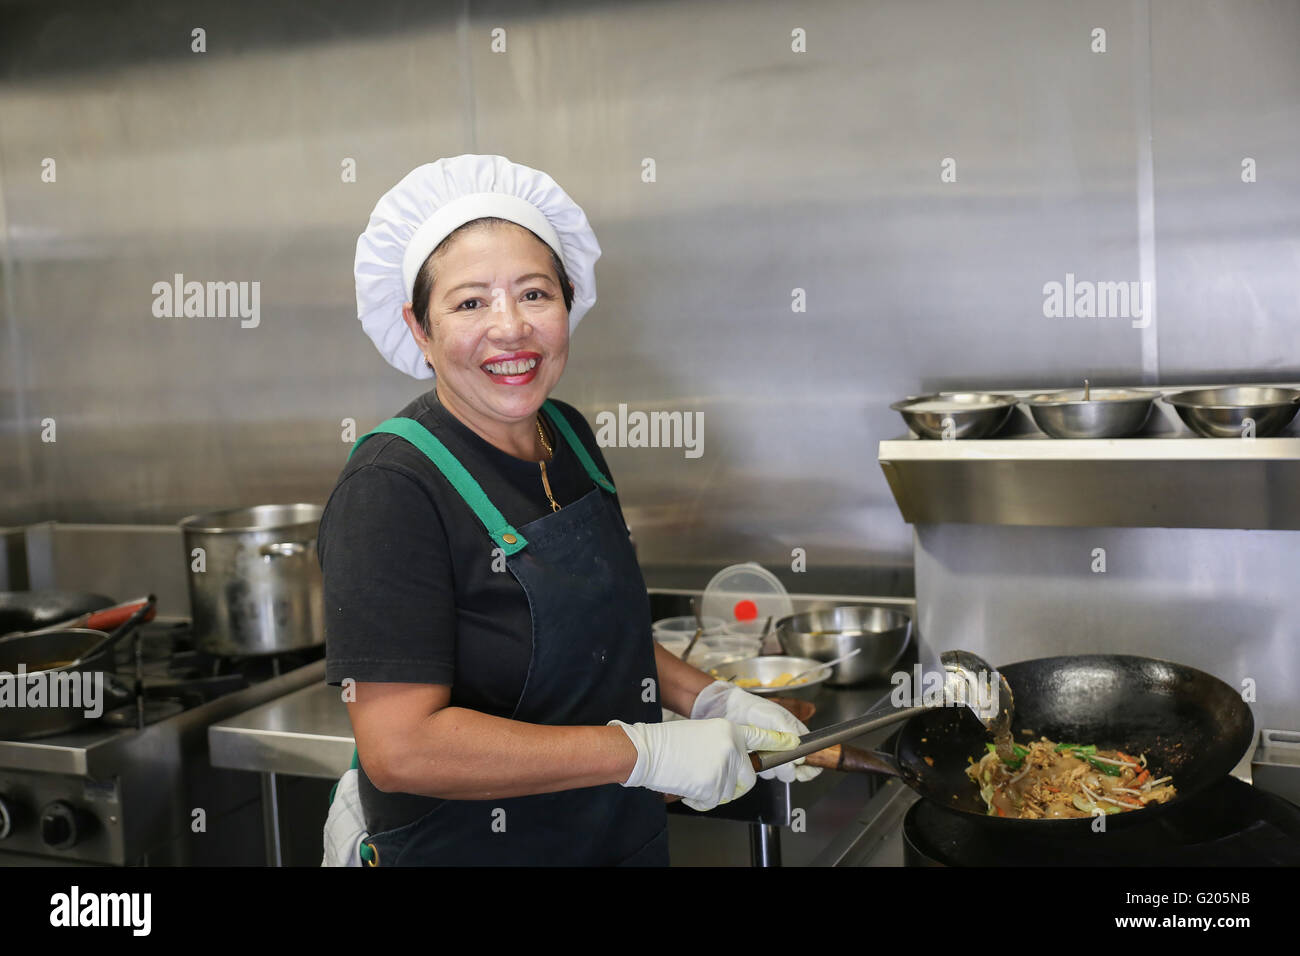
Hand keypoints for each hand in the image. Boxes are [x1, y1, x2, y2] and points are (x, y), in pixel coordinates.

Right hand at [609, 718, 798, 811]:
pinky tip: (688, 785)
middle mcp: (732, 747)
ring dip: (715, 790)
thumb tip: (737, 762)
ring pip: (732, 791)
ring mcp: (725, 767)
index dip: (779, 742)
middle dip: (736, 782)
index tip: (794, 743)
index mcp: (730, 730)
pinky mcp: (714, 785)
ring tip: (694, 776)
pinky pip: (716, 800)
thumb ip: (726, 745)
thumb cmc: (669, 742)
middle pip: (749, 775)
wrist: (648, 751)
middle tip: (713, 777)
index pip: (762, 736)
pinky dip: (702, 799)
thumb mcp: (703, 733)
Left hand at [690, 681, 822, 782]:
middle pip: (798, 769)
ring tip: (764, 754)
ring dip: (775, 769)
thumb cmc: (755, 709)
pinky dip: (763, 769)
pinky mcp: (761, 760)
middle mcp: (787, 746)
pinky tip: (756, 757)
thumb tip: (801, 755)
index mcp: (796, 734)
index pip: (811, 754)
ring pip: (782, 772)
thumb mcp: (775, 716)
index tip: (804, 771)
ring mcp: (774, 754)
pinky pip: (767, 773)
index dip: (811, 766)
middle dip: (790, 770)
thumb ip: (788, 732)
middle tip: (781, 763)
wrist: (731, 711)